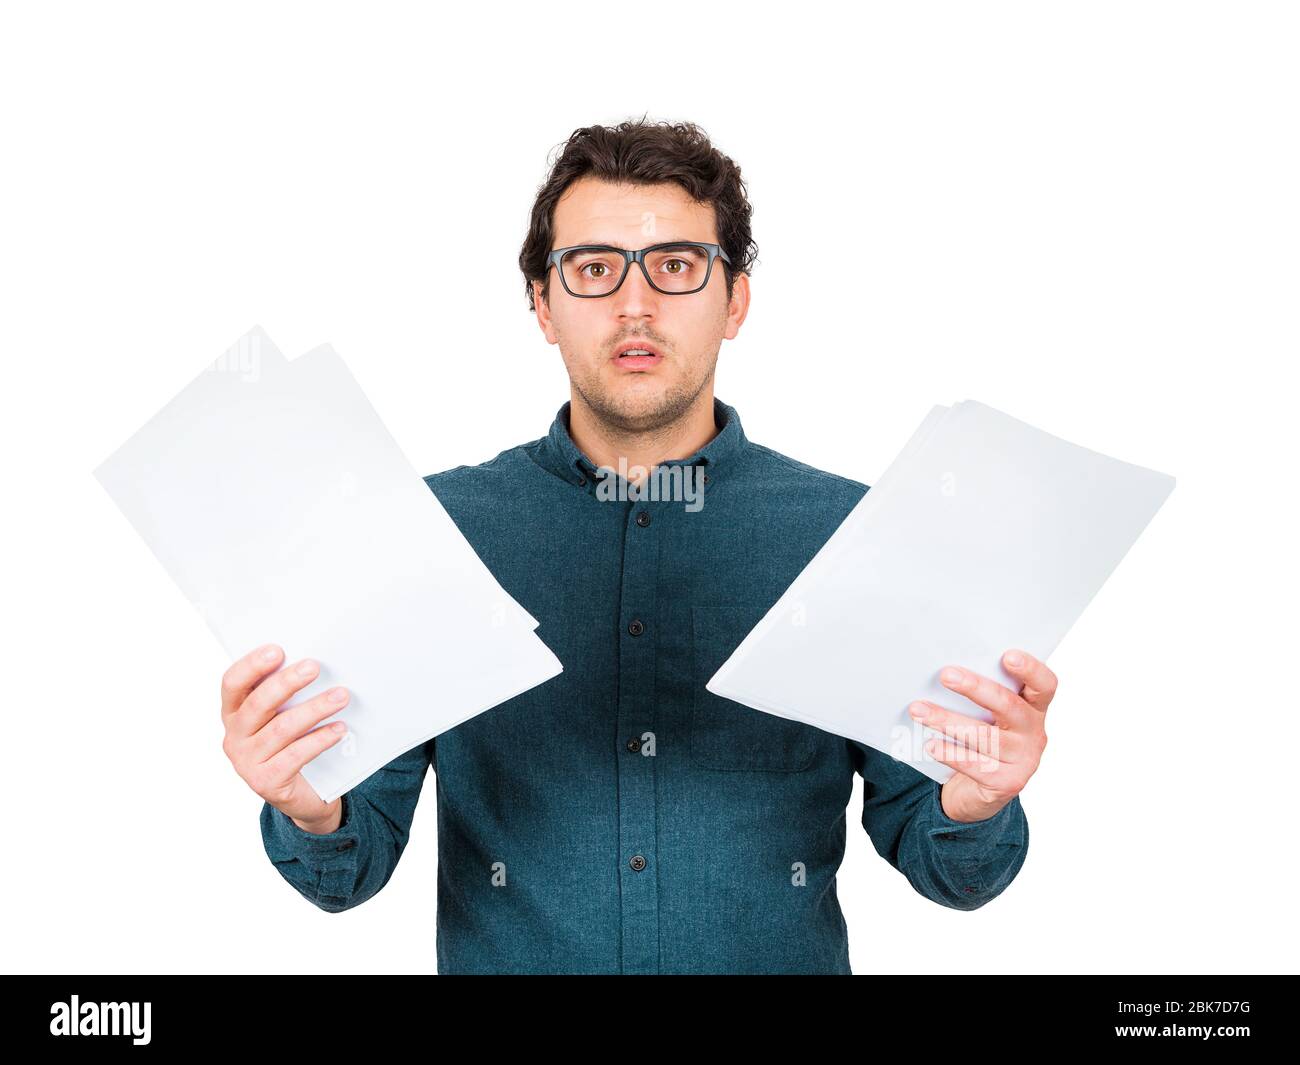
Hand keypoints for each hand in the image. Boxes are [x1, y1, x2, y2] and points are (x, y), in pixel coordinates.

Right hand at [220, 643, 349, 831]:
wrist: (301, 793)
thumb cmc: (293, 743)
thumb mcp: (284, 715)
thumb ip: (288, 694)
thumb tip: (313, 664)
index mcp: (233, 712)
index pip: (232, 683)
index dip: (251, 665)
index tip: (277, 650)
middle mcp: (234, 736)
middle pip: (258, 704)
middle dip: (288, 683)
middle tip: (314, 667)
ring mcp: (246, 761)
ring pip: (282, 728)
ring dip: (315, 709)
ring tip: (341, 696)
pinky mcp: (265, 782)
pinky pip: (295, 755)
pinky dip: (320, 739)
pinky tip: (339, 729)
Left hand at [908, 649, 1056, 822]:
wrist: (982, 789)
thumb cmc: (983, 737)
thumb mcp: (989, 715)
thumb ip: (981, 694)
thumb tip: (944, 670)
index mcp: (1034, 708)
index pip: (1044, 685)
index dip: (1031, 669)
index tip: (1007, 655)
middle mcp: (1035, 732)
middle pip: (1008, 705)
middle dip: (975, 688)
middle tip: (946, 675)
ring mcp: (1024, 760)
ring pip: (984, 736)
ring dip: (947, 720)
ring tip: (918, 710)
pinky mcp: (1007, 783)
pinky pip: (975, 764)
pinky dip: (950, 753)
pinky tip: (930, 745)